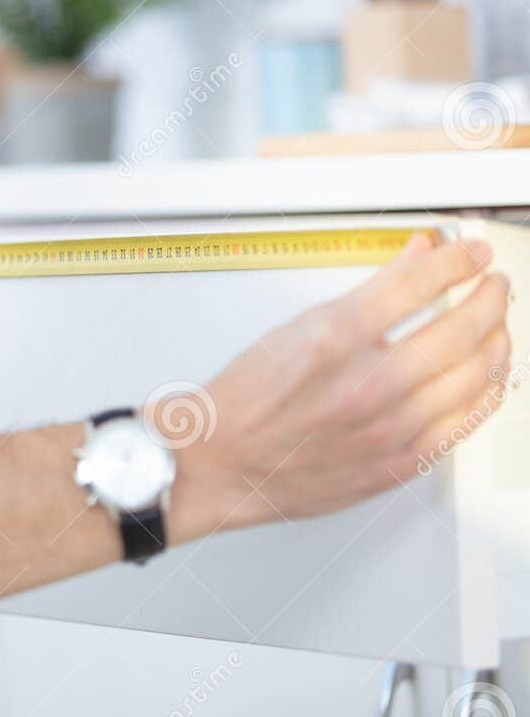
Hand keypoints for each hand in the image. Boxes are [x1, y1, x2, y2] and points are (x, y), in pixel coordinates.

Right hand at [167, 230, 512, 540]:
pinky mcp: (397, 464)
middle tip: (492, 286)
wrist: (218, 463)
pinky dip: (485, 393)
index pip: (419, 283)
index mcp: (333, 339)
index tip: (469, 252)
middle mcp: (365, 384)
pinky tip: (486, 378)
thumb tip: (414, 261)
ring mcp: (387, 429)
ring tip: (495, 328)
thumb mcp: (294, 329)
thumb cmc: (246, 401)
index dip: (456, 260)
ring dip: (497, 342)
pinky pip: (463, 423)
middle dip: (489, 298)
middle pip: (462, 328)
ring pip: (476, 377)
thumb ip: (365, 296)